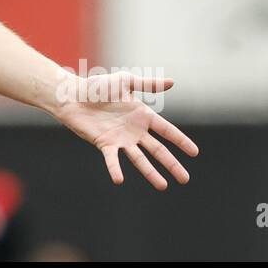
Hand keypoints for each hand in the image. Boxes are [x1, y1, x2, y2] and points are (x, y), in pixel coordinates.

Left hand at [54, 71, 198, 190]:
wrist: (73, 95)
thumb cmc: (97, 86)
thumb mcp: (125, 81)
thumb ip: (148, 84)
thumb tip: (173, 82)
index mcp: (142, 115)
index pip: (166, 130)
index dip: (180, 141)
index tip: (195, 152)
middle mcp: (134, 130)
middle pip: (157, 150)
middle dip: (172, 164)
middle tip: (185, 179)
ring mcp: (120, 139)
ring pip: (140, 159)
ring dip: (151, 173)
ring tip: (163, 186)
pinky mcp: (104, 144)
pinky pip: (112, 159)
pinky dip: (115, 169)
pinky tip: (119, 180)